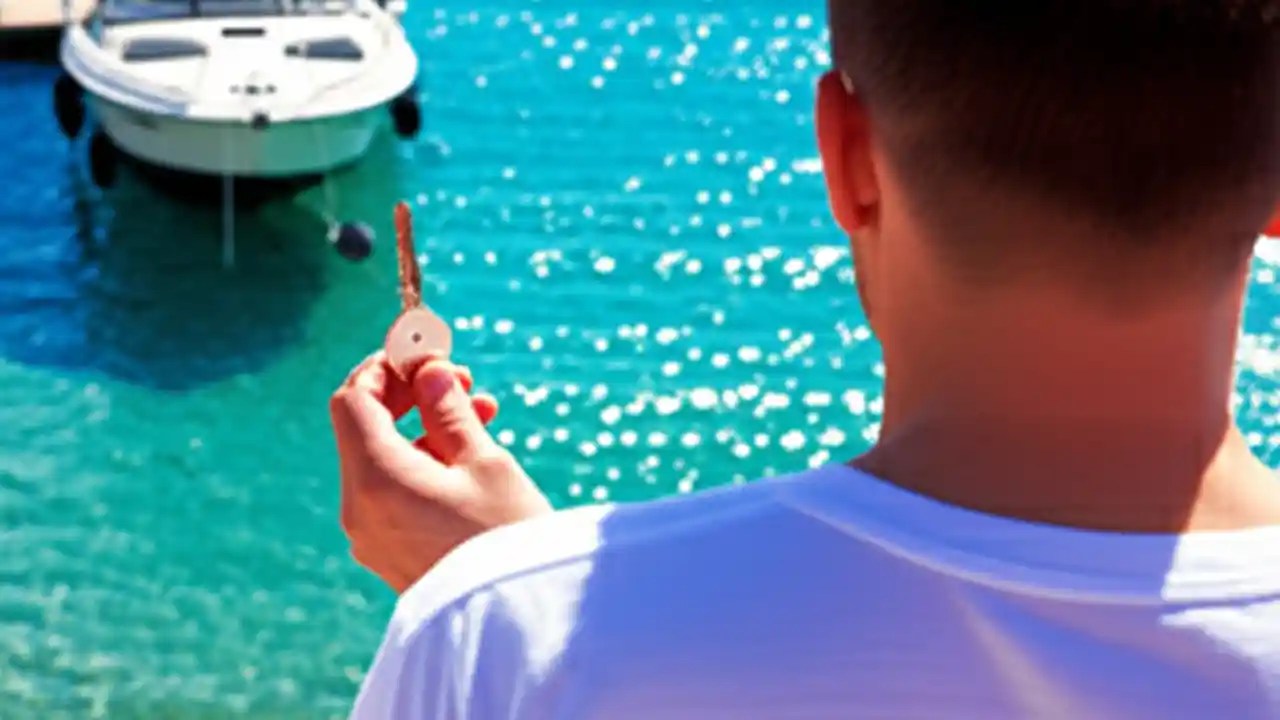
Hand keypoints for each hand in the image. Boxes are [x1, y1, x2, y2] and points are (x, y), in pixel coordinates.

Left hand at [329, 352, 552, 593]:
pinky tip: (468, 455)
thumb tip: (427, 372)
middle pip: (363, 428)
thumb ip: (448, 410)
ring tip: (481, 413)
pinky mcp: (389, 553)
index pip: (353, 399)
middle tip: (461, 379)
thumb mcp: (485, 462)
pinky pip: (391, 491)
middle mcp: (359, 508)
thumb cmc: (508, 539)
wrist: (519, 624)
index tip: (426, 352)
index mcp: (375, 479)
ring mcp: (371, 535)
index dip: (386, 366)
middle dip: (407, 395)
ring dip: (421, 428)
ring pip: (381, 459)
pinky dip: (421, 463)